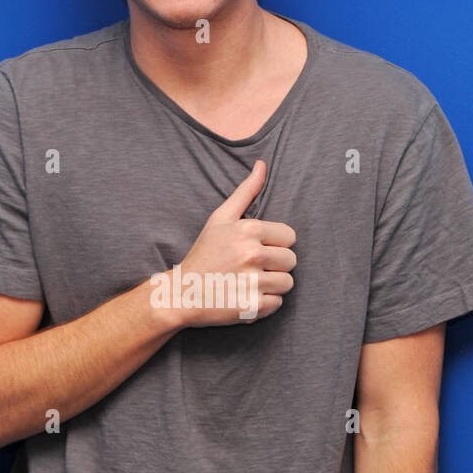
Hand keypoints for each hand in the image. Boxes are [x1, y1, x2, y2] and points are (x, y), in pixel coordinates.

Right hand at [169, 159, 296, 325]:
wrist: (181, 293)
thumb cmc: (204, 254)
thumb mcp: (220, 218)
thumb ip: (245, 192)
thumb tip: (262, 165)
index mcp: (249, 230)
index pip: (290, 236)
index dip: (275, 244)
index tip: (256, 250)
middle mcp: (253, 255)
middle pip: (291, 260)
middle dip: (275, 265)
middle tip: (251, 269)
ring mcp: (252, 282)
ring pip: (287, 283)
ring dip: (271, 285)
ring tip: (249, 283)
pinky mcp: (252, 307)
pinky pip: (277, 304)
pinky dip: (264, 304)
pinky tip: (245, 297)